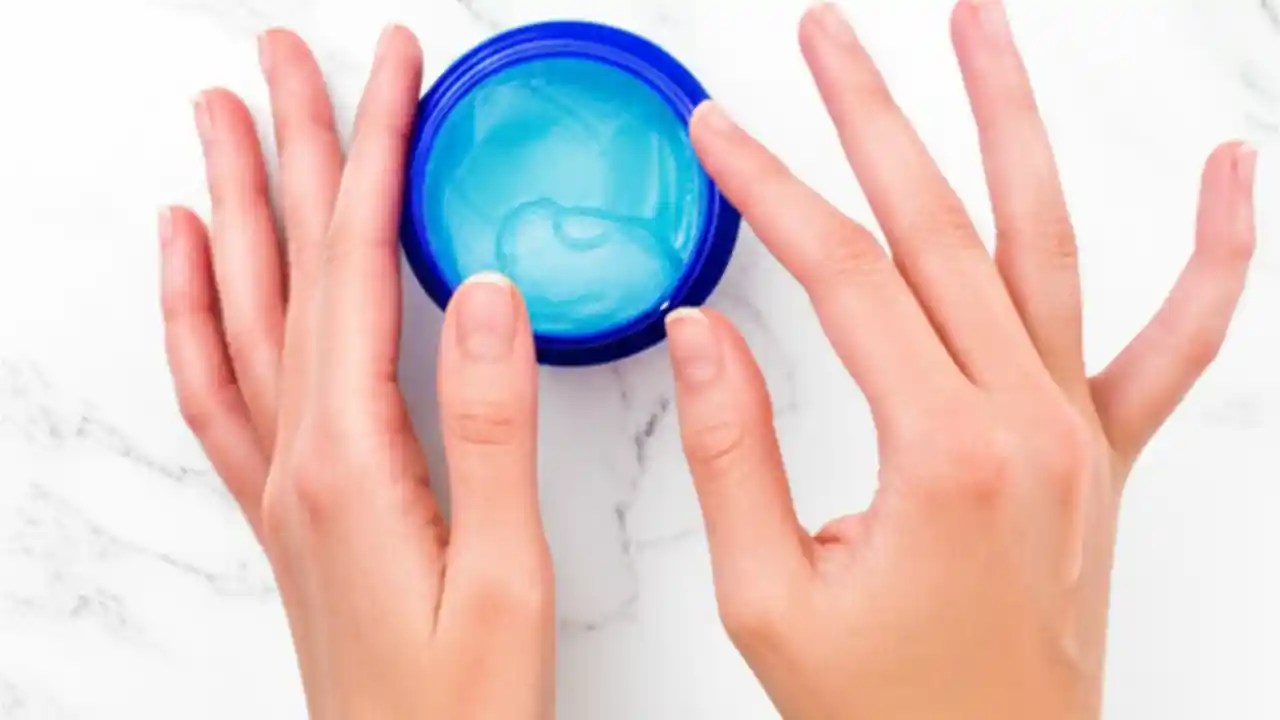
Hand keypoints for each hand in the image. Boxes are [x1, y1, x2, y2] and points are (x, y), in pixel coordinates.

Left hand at [159, 27, 552, 718]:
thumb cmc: (462, 705)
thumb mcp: (505, 575)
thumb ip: (491, 428)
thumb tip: (492, 296)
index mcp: (351, 462)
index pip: (357, 271)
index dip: (373, 158)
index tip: (388, 71)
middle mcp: (295, 460)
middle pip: (288, 271)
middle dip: (294, 150)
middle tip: (286, 58)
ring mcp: (279, 482)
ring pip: (242, 312)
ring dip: (234, 207)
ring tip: (224, 122)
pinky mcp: (288, 507)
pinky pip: (216, 385)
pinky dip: (193, 309)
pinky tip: (188, 262)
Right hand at [667, 3, 1254, 718]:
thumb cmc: (887, 710)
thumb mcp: (771, 597)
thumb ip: (735, 452)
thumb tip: (703, 332)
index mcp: (943, 456)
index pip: (844, 276)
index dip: (771, 190)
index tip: (722, 133)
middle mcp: (1028, 426)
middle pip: (938, 228)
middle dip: (873, 116)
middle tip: (827, 36)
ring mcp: (1078, 433)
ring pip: (1046, 242)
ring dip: (1011, 126)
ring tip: (980, 31)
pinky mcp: (1102, 455)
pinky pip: (1178, 341)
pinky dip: (1214, 255)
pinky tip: (1227, 175)